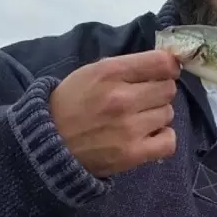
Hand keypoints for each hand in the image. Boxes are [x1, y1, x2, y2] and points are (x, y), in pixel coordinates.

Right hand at [49, 50, 180, 176]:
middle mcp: (122, 98)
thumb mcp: (92, 71)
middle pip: (169, 88)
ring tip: (139, 118)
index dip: (169, 66)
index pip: (162, 62)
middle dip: (159, 91)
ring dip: (157, 114)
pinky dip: (163, 137)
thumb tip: (165, 64)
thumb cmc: (72, 102)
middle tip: (144, 97)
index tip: (165, 71)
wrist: (47, 144)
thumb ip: (127, 66)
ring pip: (168, 113)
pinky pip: (169, 140)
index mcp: (110, 72)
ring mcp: (128, 128)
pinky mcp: (132, 154)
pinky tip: (148, 134)